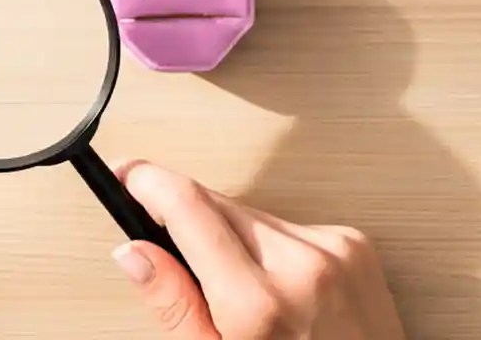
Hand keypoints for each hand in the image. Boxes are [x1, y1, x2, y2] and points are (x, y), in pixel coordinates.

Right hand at [112, 161, 406, 339]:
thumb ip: (173, 306)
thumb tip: (134, 253)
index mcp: (259, 304)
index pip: (189, 208)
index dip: (148, 182)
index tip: (126, 174)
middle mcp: (302, 265)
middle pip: (217, 204)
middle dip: (185, 216)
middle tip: (169, 247)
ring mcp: (335, 250)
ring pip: (252, 214)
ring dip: (231, 235)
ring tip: (237, 287)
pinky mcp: (354, 242)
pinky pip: (289, 226)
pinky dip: (272, 246)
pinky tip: (277, 282)